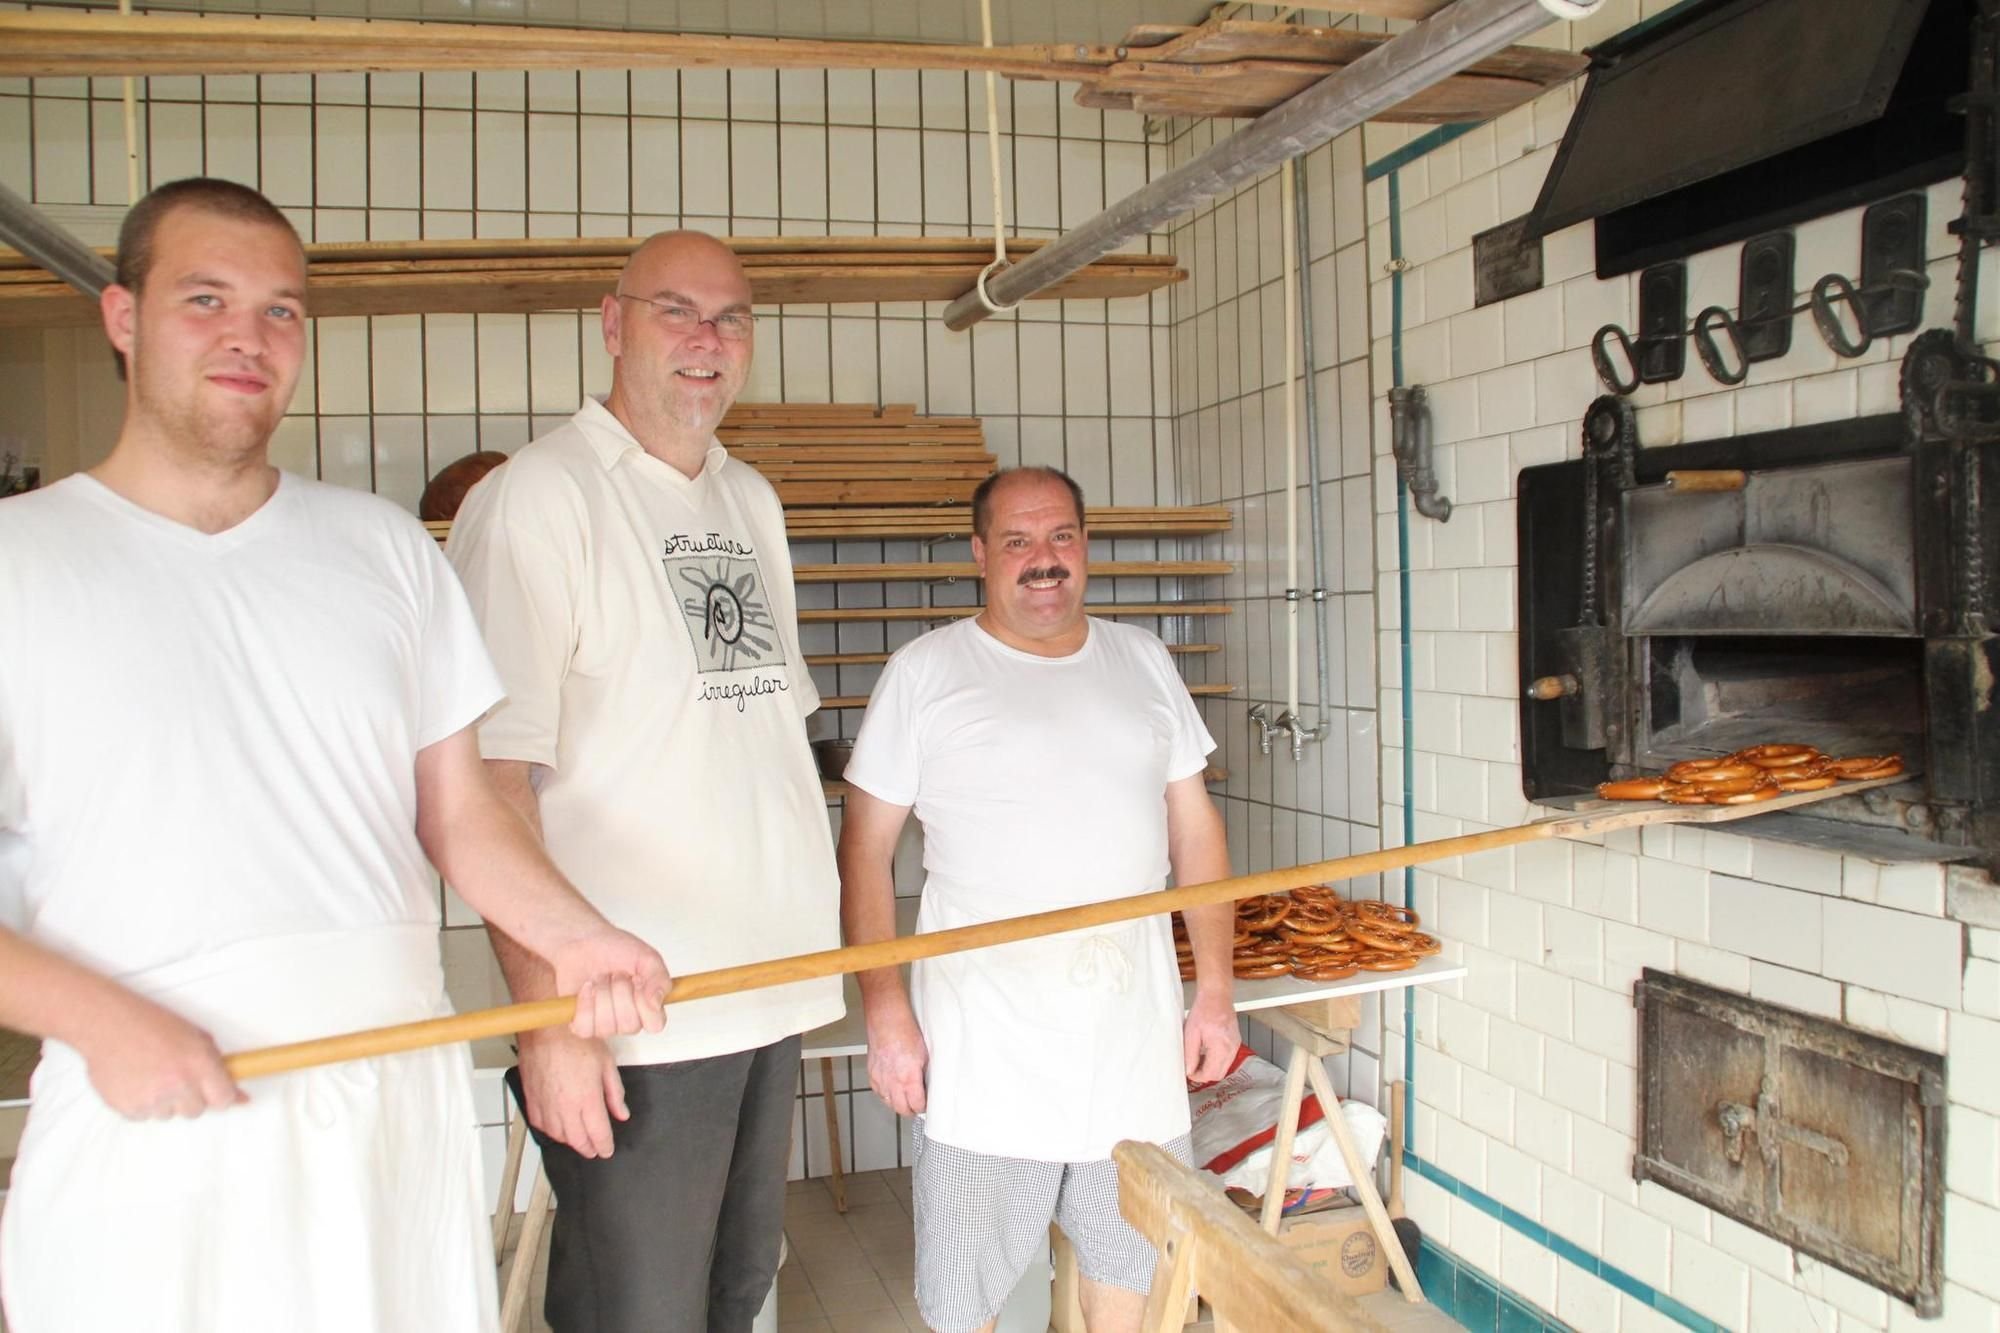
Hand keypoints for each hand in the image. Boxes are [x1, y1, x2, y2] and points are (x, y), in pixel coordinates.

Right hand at [76, 995, 245, 1121]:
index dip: (220, 1096)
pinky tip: (136, 1081)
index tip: (215, 1092)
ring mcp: (152, 1099)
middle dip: (190, 1097)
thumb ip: (220, 1067)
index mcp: (199, 1064)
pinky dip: (142, 1104)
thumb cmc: (152, 1025)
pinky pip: (144, 1116)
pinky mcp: (128, 1108)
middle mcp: (178, 1084)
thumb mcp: (196, 1038)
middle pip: (196, 1111)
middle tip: (176, 1076)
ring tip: (151, 1074)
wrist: (108, 1025)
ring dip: (165, 1101)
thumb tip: (241, 1097)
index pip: (223, 1100)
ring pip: (168, 1115)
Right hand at [517, 1029, 627, 1157]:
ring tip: (579, 1139)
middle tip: (595, 1149)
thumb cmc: (576, 1039)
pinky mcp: (531, 1098)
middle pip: (578, 1140)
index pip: (598, 1134)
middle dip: (588, 1148)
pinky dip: (550, 1131)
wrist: (547, 1028)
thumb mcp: (606, 1063)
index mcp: (587, 1099)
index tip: (607, 1149)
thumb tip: (622, 1113)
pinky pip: (540, 1124)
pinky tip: (557, 1128)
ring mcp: (546, 1105)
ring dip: (570, 1141)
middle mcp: (565, 1107)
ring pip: (558, 1136)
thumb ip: (615, 1093)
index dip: (604, 1145)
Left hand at [547, 928, 670, 1040]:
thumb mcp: (644, 955)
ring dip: (602, 996)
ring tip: (600, 979)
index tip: (638, 981)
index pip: (655, 1024)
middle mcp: (628, 1015)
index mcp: (647, 1002)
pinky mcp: (583, 1023)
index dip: (645, 1005)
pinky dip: (585, 1003)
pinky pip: (586, 1027)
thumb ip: (658, 978)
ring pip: (607, 1027)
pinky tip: (587, 988)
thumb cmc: (610, 947)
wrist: (579, 942)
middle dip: (620, 992)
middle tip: (616, 975)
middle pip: (630, 1025)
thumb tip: (657, 1004)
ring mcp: (605, 1022)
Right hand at [862, 994, 927, 1117]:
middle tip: (916, 1106)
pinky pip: (879, 1092)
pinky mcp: (872, 1074)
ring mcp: (880, 1079)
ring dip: (897, 1103)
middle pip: (901, 1109)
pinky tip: (891, 1089)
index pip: (917, 1105)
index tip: (926, 1104)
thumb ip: (923, 1074)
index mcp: (909, 1078)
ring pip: (888, 1103)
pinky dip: (886, 1094)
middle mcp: (893, 1082)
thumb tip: (926, 1086)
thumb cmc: (905, 1032)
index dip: (923, 1107)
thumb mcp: (924, 1055)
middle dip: (910, 1110)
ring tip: (904, 1098)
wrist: (886, 1021)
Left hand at [1183, 986, 1239, 1084]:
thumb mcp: (1191, 1033)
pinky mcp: (1236, 1042)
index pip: (1211, 1073)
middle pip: (1219, 1074)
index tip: (1188, 1072)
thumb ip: (1190, 1054)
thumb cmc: (1204, 1010)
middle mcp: (1231, 1048)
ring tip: (1198, 1058)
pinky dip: (1216, 1061)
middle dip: (1204, 1074)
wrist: (1216, 996)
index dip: (1198, 1077)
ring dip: (1211, 1068)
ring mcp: (1235, 1046)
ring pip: (1224, 1068)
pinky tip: (1206, 1052)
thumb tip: (1189, 1071)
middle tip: (1192, 1068)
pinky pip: (1227, 1059)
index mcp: (1221, 1047)